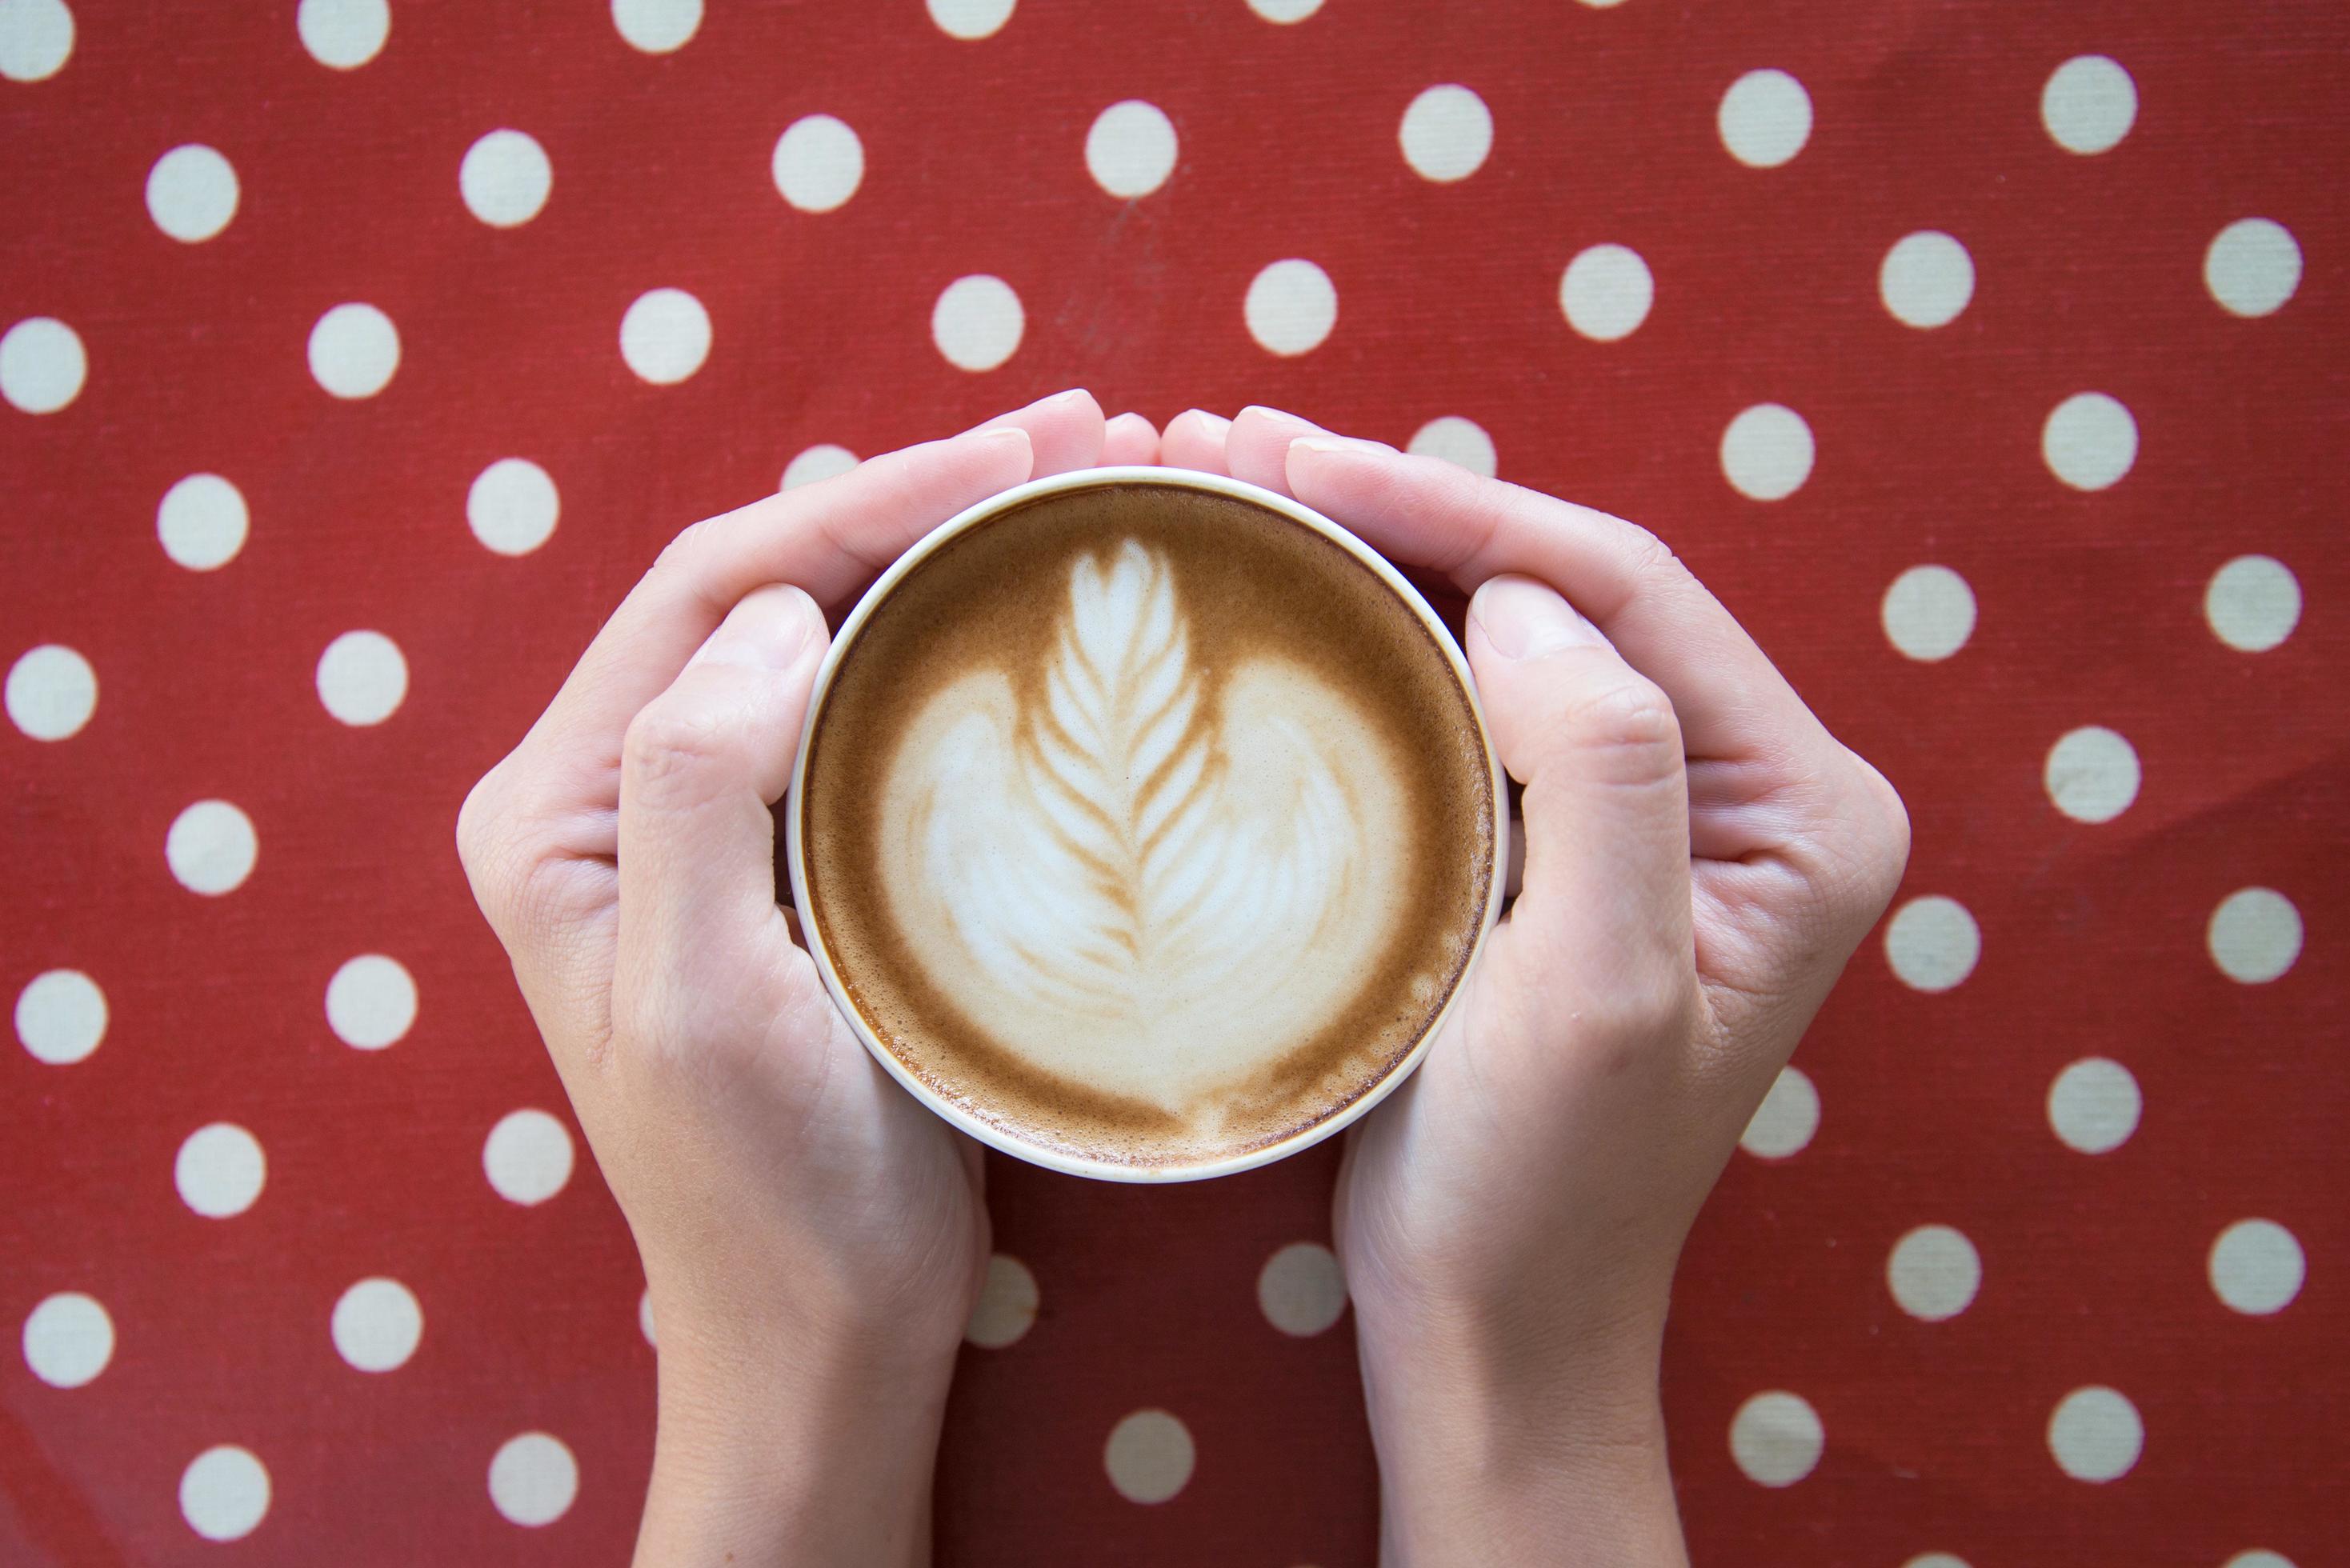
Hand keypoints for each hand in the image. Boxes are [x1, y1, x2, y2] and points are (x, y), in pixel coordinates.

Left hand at [456, 391, 1158, 1565]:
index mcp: (559, 806)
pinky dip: (961, 638)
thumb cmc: (764, 1195)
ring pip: (830, 631)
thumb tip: (786, 608)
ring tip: (1083, 484)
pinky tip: (1043, 599)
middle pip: (770, 584)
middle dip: (916, 497)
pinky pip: (875, 708)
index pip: (707, 585)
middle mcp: (621, 790)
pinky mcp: (803, 856)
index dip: (858, 499)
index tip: (1015, 455)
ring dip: (947, 549)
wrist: (825, 1333)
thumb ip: (700, 787)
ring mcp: (718, 819)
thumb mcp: (708, 1003)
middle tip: (1078, 437)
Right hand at [1159, 406, 1910, 1563]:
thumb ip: (1607, 774)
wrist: (1490, 1326)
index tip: (1305, 462)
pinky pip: (1475, 706)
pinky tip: (1292, 593)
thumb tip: (1526, 597)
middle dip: (1414, 512)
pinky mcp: (1563, 848)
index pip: (1630, 594)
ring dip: (1389, 559)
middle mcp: (1746, 792)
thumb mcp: (1598, 991)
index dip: (1466, 510)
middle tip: (1252, 449)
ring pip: (1516, 636)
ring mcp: (1653, 816)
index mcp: (1801, 808)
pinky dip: (1382, 641)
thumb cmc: (1545, 1189)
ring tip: (1250, 492)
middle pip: (1574, 595)